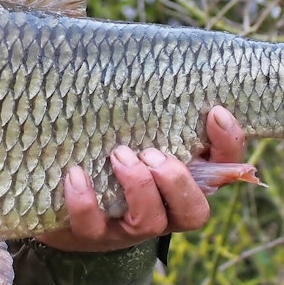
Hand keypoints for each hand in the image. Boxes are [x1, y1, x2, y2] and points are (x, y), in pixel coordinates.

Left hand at [36, 105, 246, 252]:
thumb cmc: (107, 148)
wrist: (56, 197)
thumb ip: (149, 101)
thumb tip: (146, 49)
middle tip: (153, 153)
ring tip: (120, 154)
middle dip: (178, 180)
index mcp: (185, 179)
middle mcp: (164, 209)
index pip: (225, 168)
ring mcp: (128, 227)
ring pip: (151, 223)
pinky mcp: (90, 235)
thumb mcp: (135, 124)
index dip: (228, 144)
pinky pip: (92, 227)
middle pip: (195, 212)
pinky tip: (75, 175)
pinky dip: (85, 201)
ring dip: (139, 187)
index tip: (215, 111)